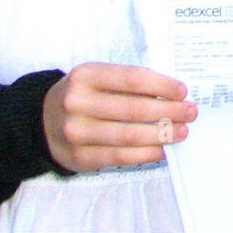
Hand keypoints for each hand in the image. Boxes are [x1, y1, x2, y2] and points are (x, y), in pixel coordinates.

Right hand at [42, 63, 195, 172]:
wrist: (42, 121)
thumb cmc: (85, 95)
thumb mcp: (99, 78)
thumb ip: (129, 83)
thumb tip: (173, 95)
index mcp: (86, 75)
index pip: (132, 78)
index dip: (161, 85)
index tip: (183, 91)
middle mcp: (77, 103)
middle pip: (133, 109)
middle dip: (169, 111)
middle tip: (190, 112)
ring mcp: (76, 132)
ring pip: (128, 136)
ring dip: (162, 134)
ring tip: (182, 131)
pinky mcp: (79, 157)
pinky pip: (119, 157)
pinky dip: (146, 154)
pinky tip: (163, 150)